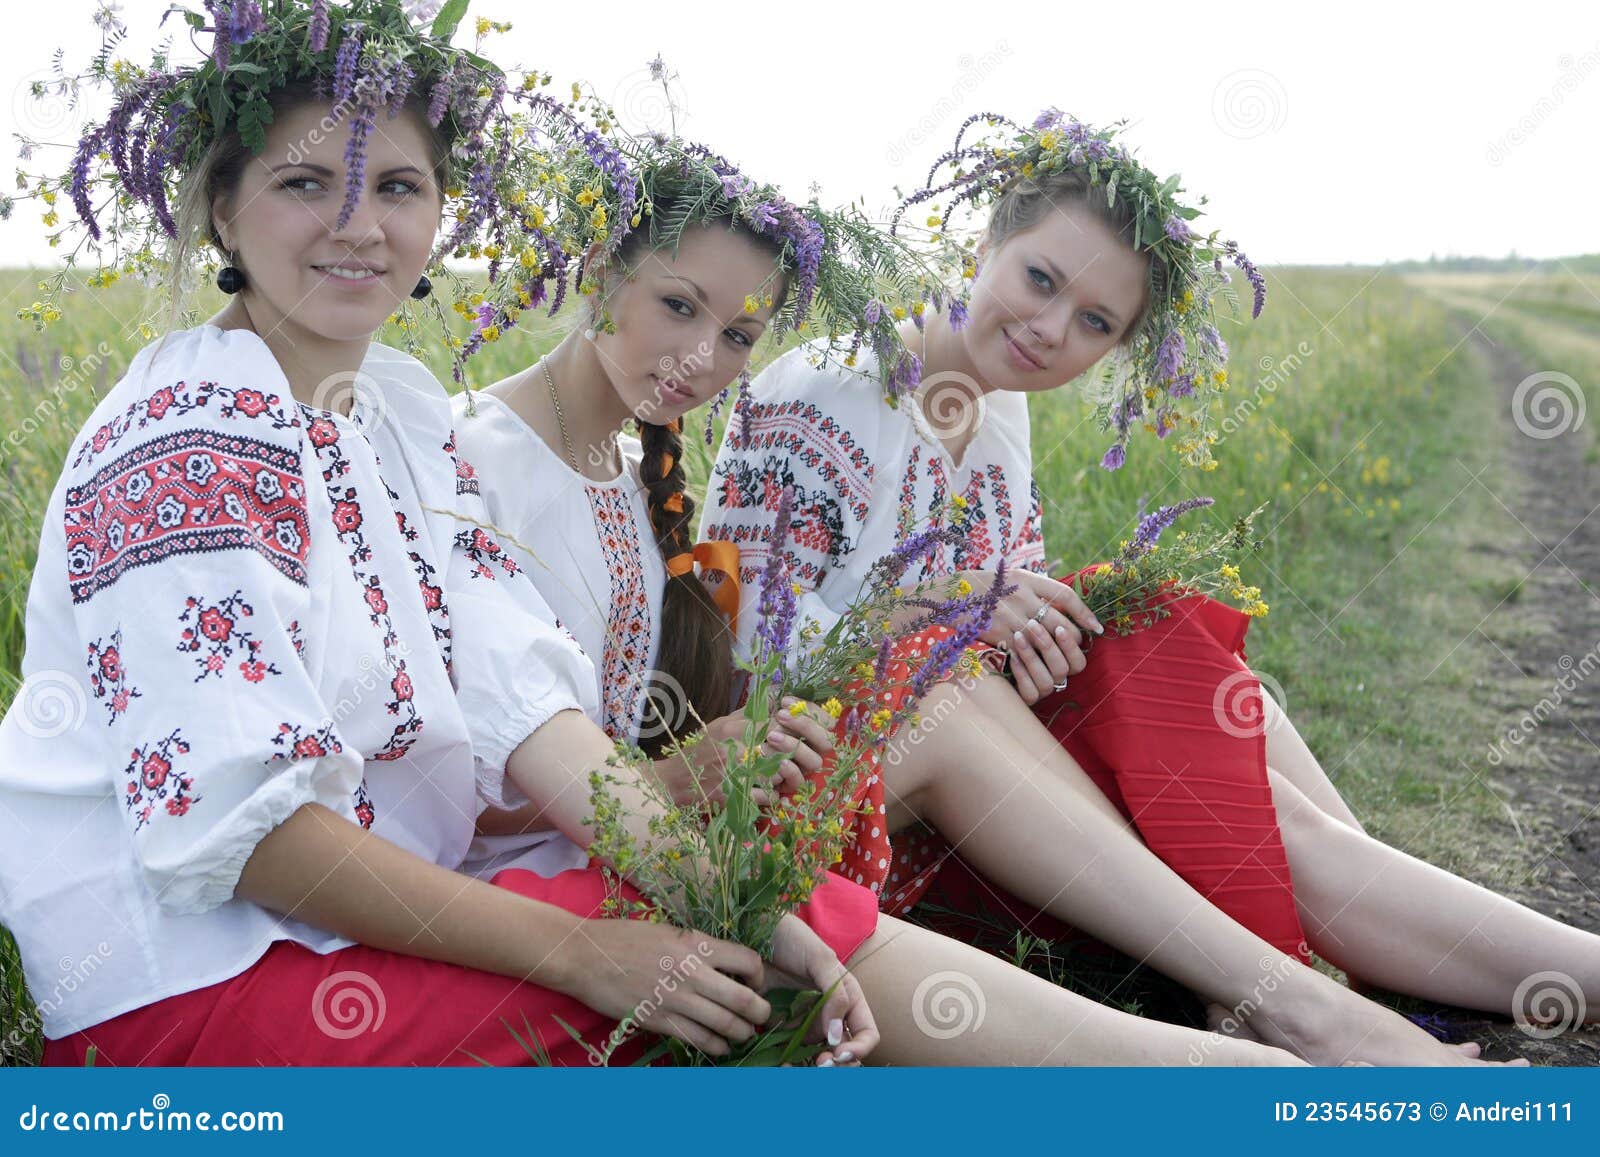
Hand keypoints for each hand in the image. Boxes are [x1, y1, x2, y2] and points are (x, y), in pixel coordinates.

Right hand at [563, 919, 771, 1060]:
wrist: (586, 955)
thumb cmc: (625, 937)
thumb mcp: (669, 931)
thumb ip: (697, 947)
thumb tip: (722, 964)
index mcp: (696, 943)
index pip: (747, 960)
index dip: (759, 975)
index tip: (755, 983)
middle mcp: (692, 972)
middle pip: (744, 1000)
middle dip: (761, 1013)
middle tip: (763, 1017)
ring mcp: (676, 999)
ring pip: (725, 1025)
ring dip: (742, 1033)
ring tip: (745, 1034)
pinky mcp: (659, 1021)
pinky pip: (699, 1039)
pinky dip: (717, 1046)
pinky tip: (721, 1046)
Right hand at [653, 697, 835, 808]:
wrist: (675, 778)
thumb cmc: (702, 748)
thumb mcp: (723, 723)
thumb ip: (750, 713)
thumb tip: (777, 700)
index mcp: (735, 727)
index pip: (778, 724)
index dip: (792, 729)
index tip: (794, 734)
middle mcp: (736, 748)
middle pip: (782, 749)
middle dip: (791, 754)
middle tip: (792, 756)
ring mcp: (735, 773)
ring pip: (777, 773)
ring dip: (782, 775)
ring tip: (777, 773)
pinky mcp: (733, 795)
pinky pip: (766, 796)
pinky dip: (771, 794)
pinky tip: (768, 790)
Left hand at [768, 914, 878, 1065]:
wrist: (754, 934)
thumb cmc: (792, 939)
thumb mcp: (819, 958)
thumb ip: (835, 994)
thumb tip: (837, 1034)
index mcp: (849, 1000)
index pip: (866, 1034)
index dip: (859, 1048)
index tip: (839, 1053)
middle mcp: (831, 1018)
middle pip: (847, 1056)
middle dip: (839, 1067)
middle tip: (820, 1064)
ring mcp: (807, 1027)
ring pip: (819, 1062)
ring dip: (813, 1073)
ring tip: (795, 1069)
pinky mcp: (782, 1032)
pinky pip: (791, 1058)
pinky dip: (789, 1067)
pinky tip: (779, 1066)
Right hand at [962, 568, 1103, 705]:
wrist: (950, 597)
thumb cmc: (986, 587)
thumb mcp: (1016, 577)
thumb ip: (1042, 590)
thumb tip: (1069, 610)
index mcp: (1029, 581)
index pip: (1066, 597)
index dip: (1085, 613)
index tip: (1096, 628)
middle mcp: (1023, 598)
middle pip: (1063, 628)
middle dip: (1071, 643)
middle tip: (1070, 648)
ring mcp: (1011, 619)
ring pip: (1047, 647)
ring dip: (1054, 657)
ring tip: (1054, 660)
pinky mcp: (998, 637)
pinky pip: (1025, 657)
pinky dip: (1031, 664)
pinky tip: (1033, 666)